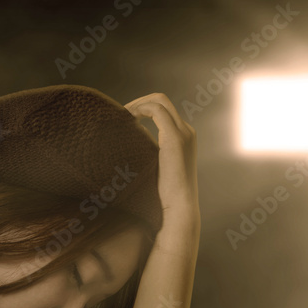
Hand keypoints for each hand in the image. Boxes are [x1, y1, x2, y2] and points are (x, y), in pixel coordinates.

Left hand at [123, 92, 199, 241]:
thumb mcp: (157, 169)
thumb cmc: (165, 195)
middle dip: (139, 101)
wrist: (179, 207)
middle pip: (162, 101)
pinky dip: (140, 109)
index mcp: (184, 137)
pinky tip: (127, 118)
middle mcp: (187, 131)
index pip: (164, 110)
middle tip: (120, 113)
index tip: (125, 118)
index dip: (143, 108)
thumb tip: (128, 152)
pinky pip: (156, 110)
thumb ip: (150, 155)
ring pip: (159, 101)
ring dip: (137, 103)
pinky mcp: (174, 137)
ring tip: (121, 114)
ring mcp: (183, 133)